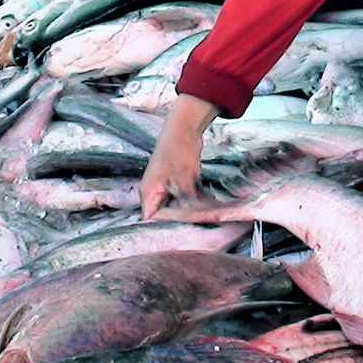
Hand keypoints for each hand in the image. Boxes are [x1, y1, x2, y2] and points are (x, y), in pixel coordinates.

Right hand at [139, 95, 218, 217]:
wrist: (185, 128)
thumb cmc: (178, 153)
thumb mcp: (184, 182)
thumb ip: (189, 203)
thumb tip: (201, 219)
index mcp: (149, 194)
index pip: (152, 219)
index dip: (165, 229)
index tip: (184, 234)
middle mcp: (154, 193)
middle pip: (166, 214)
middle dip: (183, 220)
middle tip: (201, 228)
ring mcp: (166, 187)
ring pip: (179, 206)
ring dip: (193, 210)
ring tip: (210, 219)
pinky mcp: (177, 182)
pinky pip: (186, 197)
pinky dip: (197, 200)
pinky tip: (212, 206)